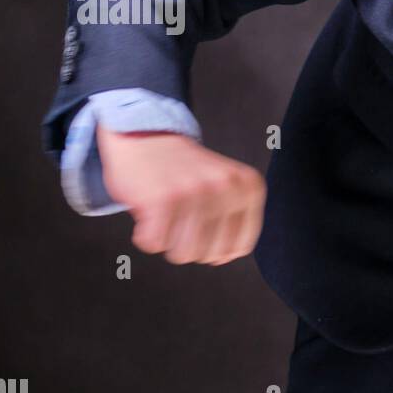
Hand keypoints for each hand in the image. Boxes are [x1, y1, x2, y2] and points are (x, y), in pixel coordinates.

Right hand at [96, 126, 266, 264]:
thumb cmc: (182, 170)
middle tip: (179, 216)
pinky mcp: (163, 199)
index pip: (239, 247)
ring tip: (165, 213)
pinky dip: (145, 235)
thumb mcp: (226, 186)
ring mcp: (196, 192)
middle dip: (188, 244)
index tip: (201, 227)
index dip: (215, 249)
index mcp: (249, 187)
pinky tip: (148, 211)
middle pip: (209, 255)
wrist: (144, 134)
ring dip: (166, 240)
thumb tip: (223, 258)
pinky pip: (154, 244)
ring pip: (182, 254)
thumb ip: (234, 219)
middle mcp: (227, 188)